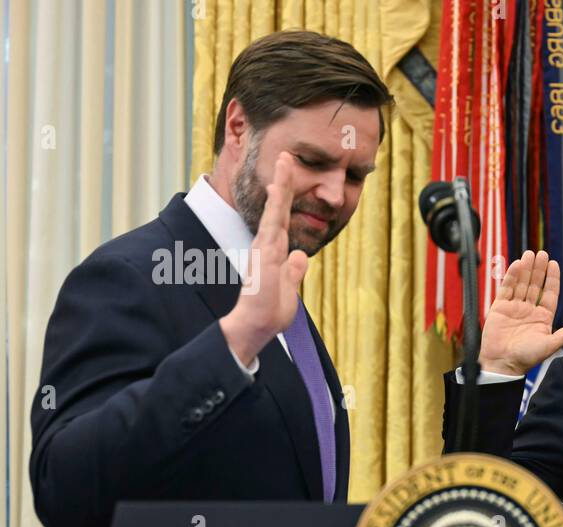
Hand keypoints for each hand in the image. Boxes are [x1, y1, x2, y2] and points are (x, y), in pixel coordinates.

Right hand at [220, 152, 308, 365]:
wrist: (254, 326)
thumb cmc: (268, 313)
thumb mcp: (288, 290)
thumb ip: (293, 272)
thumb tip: (300, 256)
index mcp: (273, 253)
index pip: (282, 221)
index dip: (285, 200)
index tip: (287, 179)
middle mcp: (267, 245)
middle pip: (277, 208)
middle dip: (283, 181)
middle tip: (287, 156)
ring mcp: (265, 246)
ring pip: (275, 208)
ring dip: (282, 183)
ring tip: (286, 158)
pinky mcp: (264, 250)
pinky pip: (273, 220)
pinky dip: (277, 201)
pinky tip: (279, 183)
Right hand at [479, 250, 562, 375]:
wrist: (502, 364)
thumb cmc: (526, 358)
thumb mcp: (549, 345)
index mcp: (543, 318)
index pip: (549, 293)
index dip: (552, 279)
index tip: (554, 264)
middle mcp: (529, 310)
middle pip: (535, 285)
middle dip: (539, 269)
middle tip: (542, 253)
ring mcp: (514, 308)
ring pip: (521, 284)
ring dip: (526, 269)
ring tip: (530, 254)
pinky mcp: (499, 308)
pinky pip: (506, 289)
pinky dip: (511, 277)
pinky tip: (517, 265)